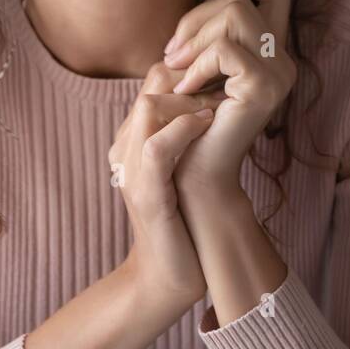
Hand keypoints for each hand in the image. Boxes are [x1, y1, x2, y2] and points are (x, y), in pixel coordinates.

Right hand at [109, 61, 222, 309]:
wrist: (168, 276)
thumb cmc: (183, 220)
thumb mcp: (183, 167)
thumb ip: (186, 135)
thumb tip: (218, 98)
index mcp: (131, 139)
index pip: (153, 81)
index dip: (191, 73)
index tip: (224, 84)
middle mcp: (124, 148)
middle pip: (151, 86)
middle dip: (193, 81)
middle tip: (225, 93)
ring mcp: (130, 170)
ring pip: (150, 107)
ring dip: (192, 102)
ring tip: (218, 109)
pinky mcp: (145, 193)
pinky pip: (157, 146)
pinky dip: (184, 129)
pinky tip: (207, 125)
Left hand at [161, 0, 297, 198]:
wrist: (192, 172)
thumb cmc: (187, 123)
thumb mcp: (194, 68)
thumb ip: (208, 35)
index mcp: (270, 54)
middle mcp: (283, 61)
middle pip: (240, 0)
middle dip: (196, 16)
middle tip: (170, 52)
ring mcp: (279, 74)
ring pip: (235, 14)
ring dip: (195, 36)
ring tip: (175, 68)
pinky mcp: (265, 86)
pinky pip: (226, 48)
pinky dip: (197, 62)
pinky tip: (185, 85)